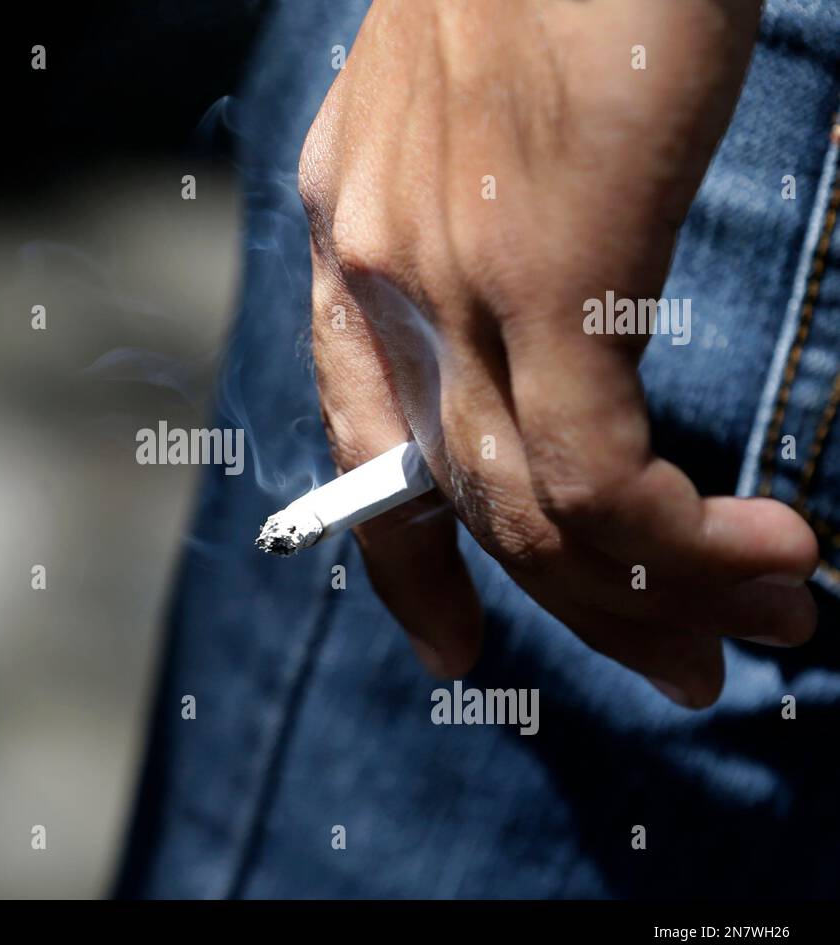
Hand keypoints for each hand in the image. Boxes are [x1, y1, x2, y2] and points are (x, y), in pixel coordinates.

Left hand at [299, 0, 816, 706]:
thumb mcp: (469, 109)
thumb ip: (476, 220)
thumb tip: (562, 310)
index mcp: (349, 232)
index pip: (356, 444)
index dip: (402, 565)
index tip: (447, 643)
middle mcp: (374, 266)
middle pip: (462, 504)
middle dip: (572, 611)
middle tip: (683, 663)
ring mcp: (447, 272)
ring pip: (532, 513)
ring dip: (650, 596)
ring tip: (758, 626)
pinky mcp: (546, 263)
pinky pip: (598, 474)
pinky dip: (684, 541)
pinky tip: (767, 549)